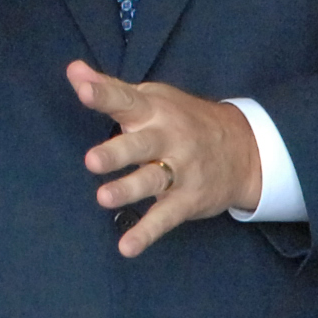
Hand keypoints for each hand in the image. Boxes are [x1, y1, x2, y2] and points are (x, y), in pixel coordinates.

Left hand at [75, 66, 260, 255]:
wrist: (244, 149)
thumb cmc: (183, 120)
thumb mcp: (153, 98)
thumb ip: (111, 90)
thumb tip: (72, 70)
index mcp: (154, 111)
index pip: (126, 100)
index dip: (104, 94)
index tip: (84, 89)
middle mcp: (168, 138)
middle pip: (141, 145)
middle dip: (118, 152)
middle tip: (92, 161)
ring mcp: (180, 171)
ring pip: (152, 180)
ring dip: (129, 190)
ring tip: (104, 199)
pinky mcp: (188, 200)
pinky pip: (165, 218)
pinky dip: (147, 233)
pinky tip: (127, 248)